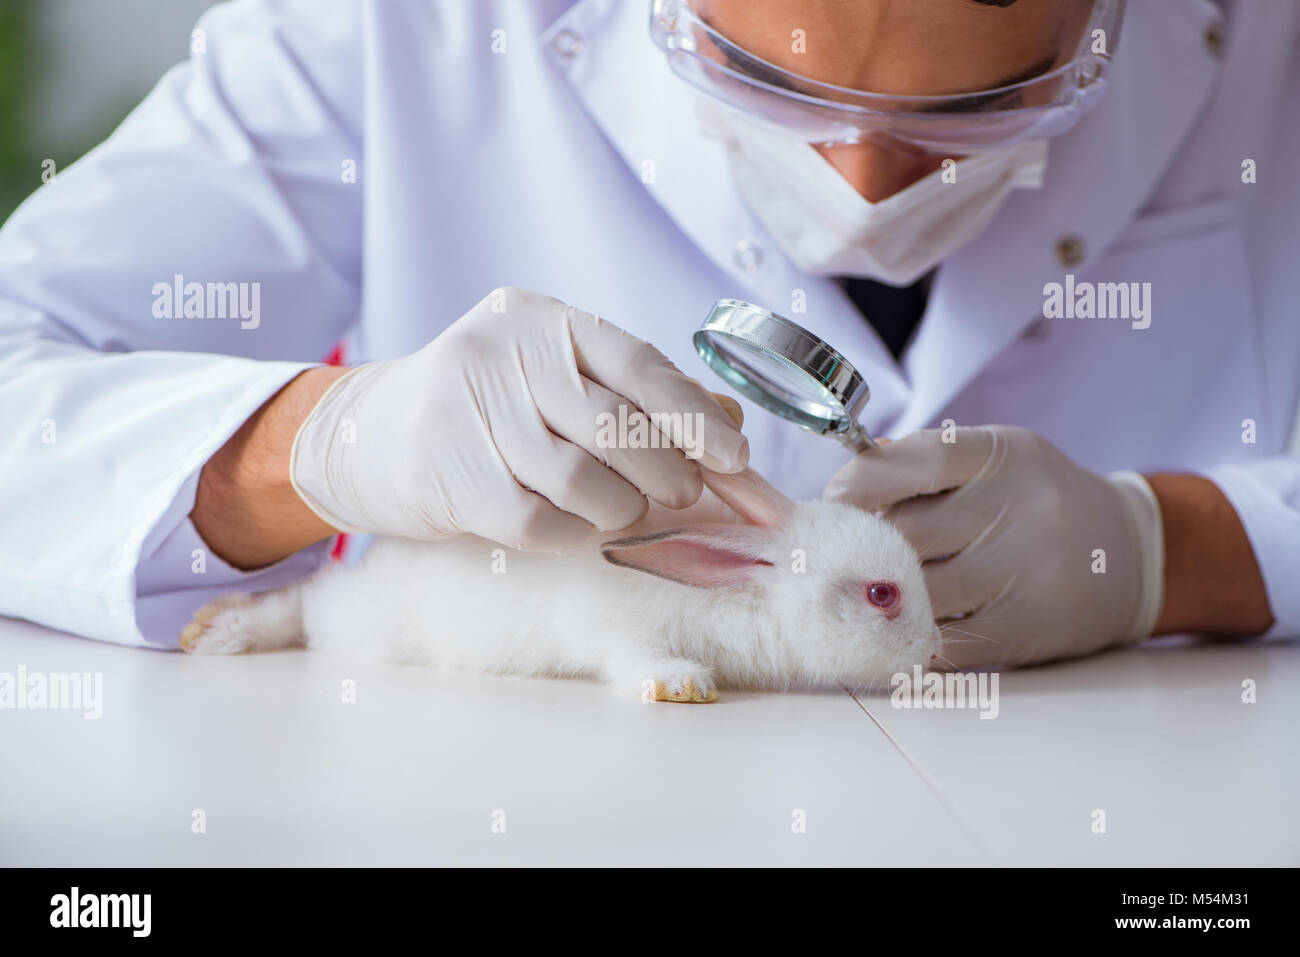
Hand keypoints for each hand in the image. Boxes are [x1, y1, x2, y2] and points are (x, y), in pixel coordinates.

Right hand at [290, 287, 748, 548]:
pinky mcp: (445, 473)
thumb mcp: (557, 383)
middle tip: (683, 499)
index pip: (640, 365)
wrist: (366, 437)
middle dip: (668, 474)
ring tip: (616, 511)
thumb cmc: (486, 412)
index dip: (696, 420)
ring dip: (617, 510)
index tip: (738, 463)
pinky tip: (565, 524)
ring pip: (582, 482)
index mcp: (543, 320)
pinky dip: (567, 533)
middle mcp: (503, 352)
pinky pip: (537, 521)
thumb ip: (642, 397)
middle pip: (618, 428)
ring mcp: (467, 410)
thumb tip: (732, 430)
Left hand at [823, 425, 1163, 668]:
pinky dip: (905, 636)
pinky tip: (890, 627)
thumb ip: (917, 466)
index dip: (859, 483)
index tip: (834, 501)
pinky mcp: (1025, 630)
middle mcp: (1021, 509)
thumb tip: (836, 495)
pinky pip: (942, 641)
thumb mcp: (989, 461)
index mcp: (1003, 455)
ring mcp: (1026, 573)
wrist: (1126, 555)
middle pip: (907, 533)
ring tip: (856, 592)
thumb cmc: (1028, 500)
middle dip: (858, 547)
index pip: (916, 461)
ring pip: (918, 593)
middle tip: (831, 556)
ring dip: (876, 597)